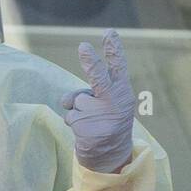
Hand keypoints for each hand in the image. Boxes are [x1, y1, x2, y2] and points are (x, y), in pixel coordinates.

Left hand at [63, 28, 135, 173]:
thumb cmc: (107, 122)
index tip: (109, 33)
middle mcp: (115, 103)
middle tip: (83, 46)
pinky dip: (74, 124)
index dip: (114, 50)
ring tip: (91, 122)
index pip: (118, 67)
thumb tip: (67, 101)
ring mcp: (101, 117)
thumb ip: (89, 94)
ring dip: (78, 111)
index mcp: (123, 93)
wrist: (112, 158)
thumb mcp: (106, 105)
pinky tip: (87, 133)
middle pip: (99, 79)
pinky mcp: (87, 129)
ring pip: (76, 101)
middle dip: (91, 63)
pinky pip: (70, 117)